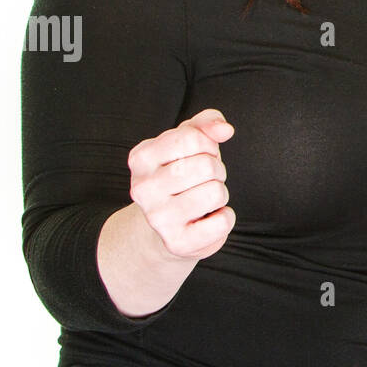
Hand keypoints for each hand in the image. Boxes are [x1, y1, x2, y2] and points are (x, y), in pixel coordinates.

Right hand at [127, 108, 234, 261]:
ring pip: (216, 192)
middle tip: (203, 181)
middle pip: (206, 166)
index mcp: (141, 158)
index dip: (207, 145)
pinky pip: (222, 221)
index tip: (200, 156)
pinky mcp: (177, 243)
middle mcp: (142, 189)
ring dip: (220, 193)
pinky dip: (224, 218)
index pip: (190, 138)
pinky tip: (206, 220)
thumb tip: (225, 129)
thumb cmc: (181, 175)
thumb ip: (207, 123)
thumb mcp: (189, 141)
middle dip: (216, 170)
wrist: (165, 227)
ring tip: (203, 200)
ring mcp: (157, 219)